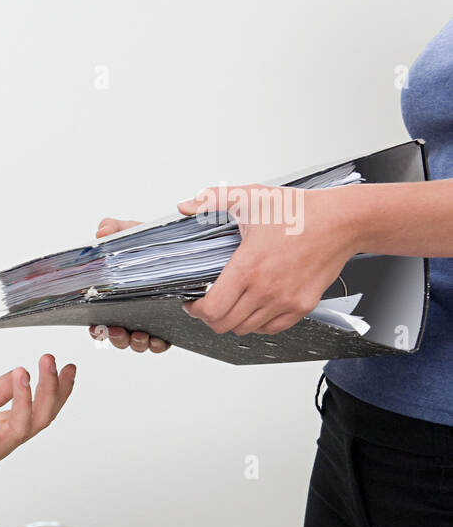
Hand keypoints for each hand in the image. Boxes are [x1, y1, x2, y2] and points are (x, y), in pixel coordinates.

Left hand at [0, 354, 75, 505]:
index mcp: (5, 429)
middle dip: (50, 390)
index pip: (42, 411)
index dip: (59, 391)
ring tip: (22, 373)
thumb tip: (18, 372)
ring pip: (20, 430)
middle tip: (49, 361)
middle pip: (40, 420)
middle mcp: (2, 443)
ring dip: (25, 400)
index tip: (69, 367)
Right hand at [86, 218, 171, 352]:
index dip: (96, 328)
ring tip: (139, 335)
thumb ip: (115, 228)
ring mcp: (150, 320)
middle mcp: (132, 312)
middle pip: (118, 335)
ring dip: (135, 343)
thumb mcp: (132, 234)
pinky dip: (157, 345)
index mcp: (118, 297)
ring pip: (137, 343)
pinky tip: (157, 339)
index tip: (95, 326)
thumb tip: (102, 231)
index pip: (100, 319)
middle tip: (117, 330)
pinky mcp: (169, 325)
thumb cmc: (153, 247)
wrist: (183, 250)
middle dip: (116, 338)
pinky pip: (160, 343)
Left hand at [176, 183, 358, 334]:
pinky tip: (254, 307)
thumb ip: (212, 200)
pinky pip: (272, 328)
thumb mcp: (250, 197)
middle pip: (224, 325)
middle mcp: (266, 290)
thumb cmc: (298, 210)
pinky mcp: (303, 306)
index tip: (193, 302)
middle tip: (209, 304)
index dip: (196, 310)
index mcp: (248, 268)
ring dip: (233, 320)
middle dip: (210, 317)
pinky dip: (258, 323)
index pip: (211, 309)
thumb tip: (184, 205)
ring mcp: (286, 301)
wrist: (342, 221)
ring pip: (246, 329)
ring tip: (231, 304)